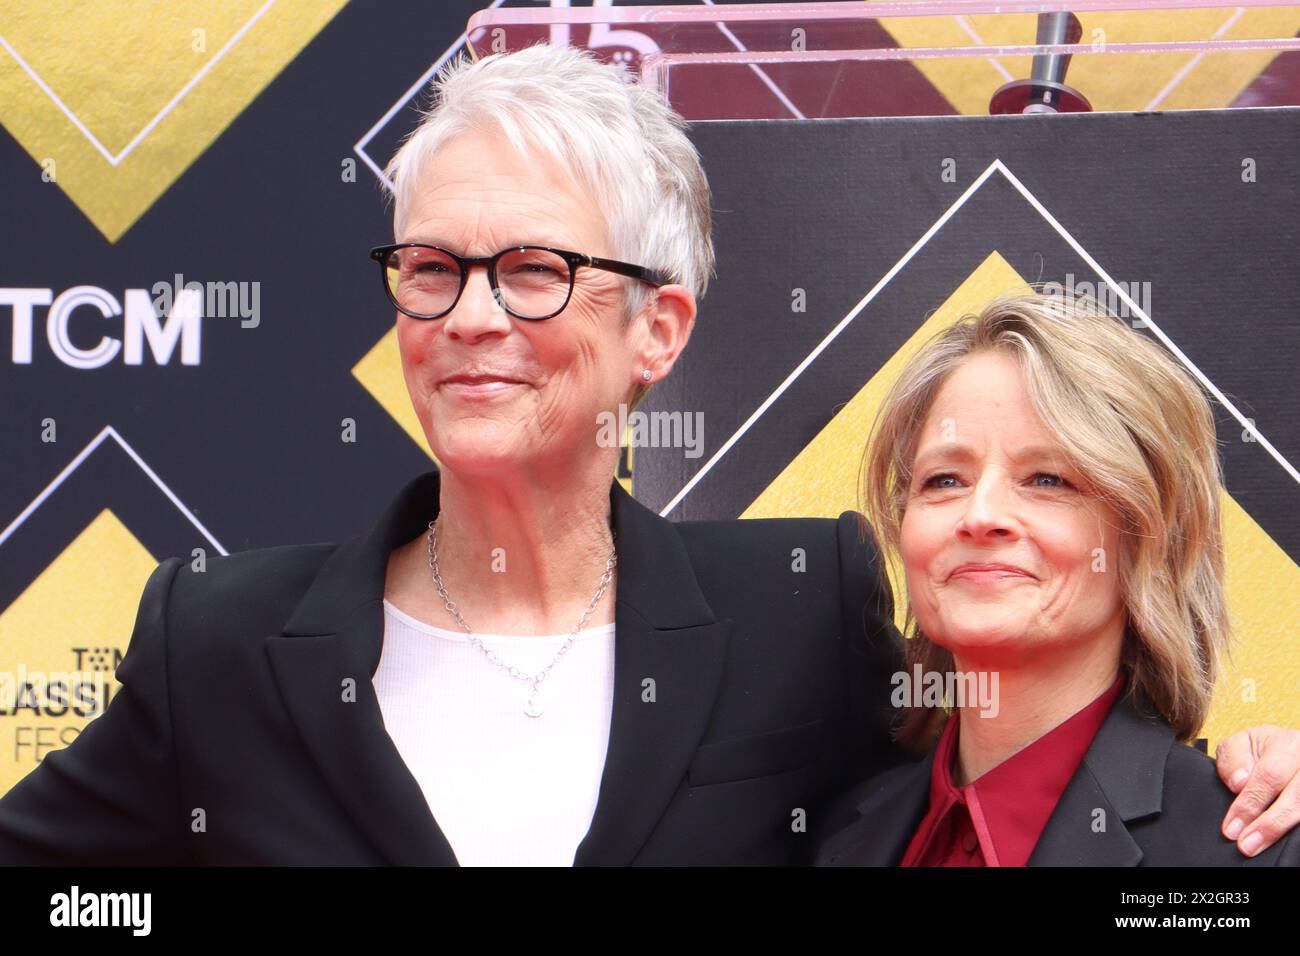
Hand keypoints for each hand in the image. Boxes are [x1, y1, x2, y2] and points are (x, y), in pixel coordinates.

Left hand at [1215, 725, 1299, 856]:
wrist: (1288, 750)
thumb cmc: (1263, 750)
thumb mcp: (1240, 744)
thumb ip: (1234, 759)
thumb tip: (1239, 783)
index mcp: (1288, 745)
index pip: (1270, 776)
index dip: (1250, 803)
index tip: (1232, 826)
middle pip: (1295, 796)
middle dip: (1268, 823)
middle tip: (1245, 843)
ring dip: (1280, 829)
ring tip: (1257, 845)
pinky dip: (1293, 829)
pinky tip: (1277, 840)